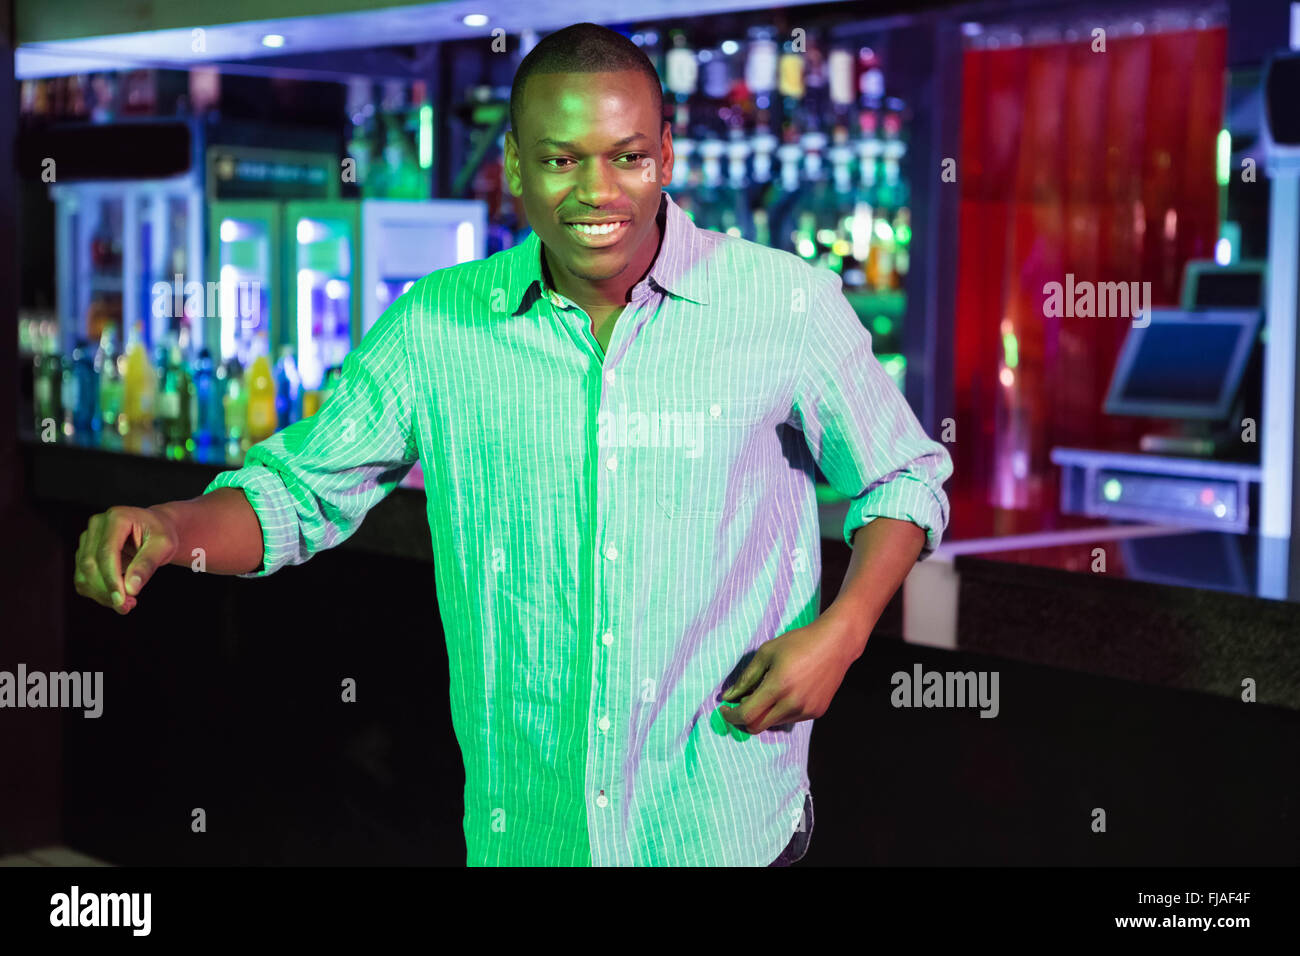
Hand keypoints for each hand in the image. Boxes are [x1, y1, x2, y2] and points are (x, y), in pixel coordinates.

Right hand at [73, 505, 179, 614]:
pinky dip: (97, 593)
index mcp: (117, 518)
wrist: (155, 529)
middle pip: (91, 564)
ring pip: (84, 573)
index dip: (111, 578)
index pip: (106, 552)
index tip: (122, 600)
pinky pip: (83, 578)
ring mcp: (87, 539)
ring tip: (126, 604)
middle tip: (127, 607)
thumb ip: (147, 564)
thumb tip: (131, 588)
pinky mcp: (84, 553)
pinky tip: (117, 598)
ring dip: (101, 594)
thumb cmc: (161, 535)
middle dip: (107, 590)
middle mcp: (96, 526)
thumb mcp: (164, 546)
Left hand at [718, 613, 863, 734]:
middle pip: (757, 726)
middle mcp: (793, 703)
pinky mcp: (817, 712)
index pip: (747, 715)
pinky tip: (786, 692)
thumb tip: (729, 696)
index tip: (724, 708)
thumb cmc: (799, 642)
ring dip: (764, 713)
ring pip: (774, 723)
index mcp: (778, 686)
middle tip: (740, 704)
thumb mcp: (767, 652)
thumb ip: (747, 677)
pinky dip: (780, 711)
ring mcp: (807, 710)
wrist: (836, 644)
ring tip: (767, 691)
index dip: (731, 715)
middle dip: (743, 719)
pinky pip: (790, 719)